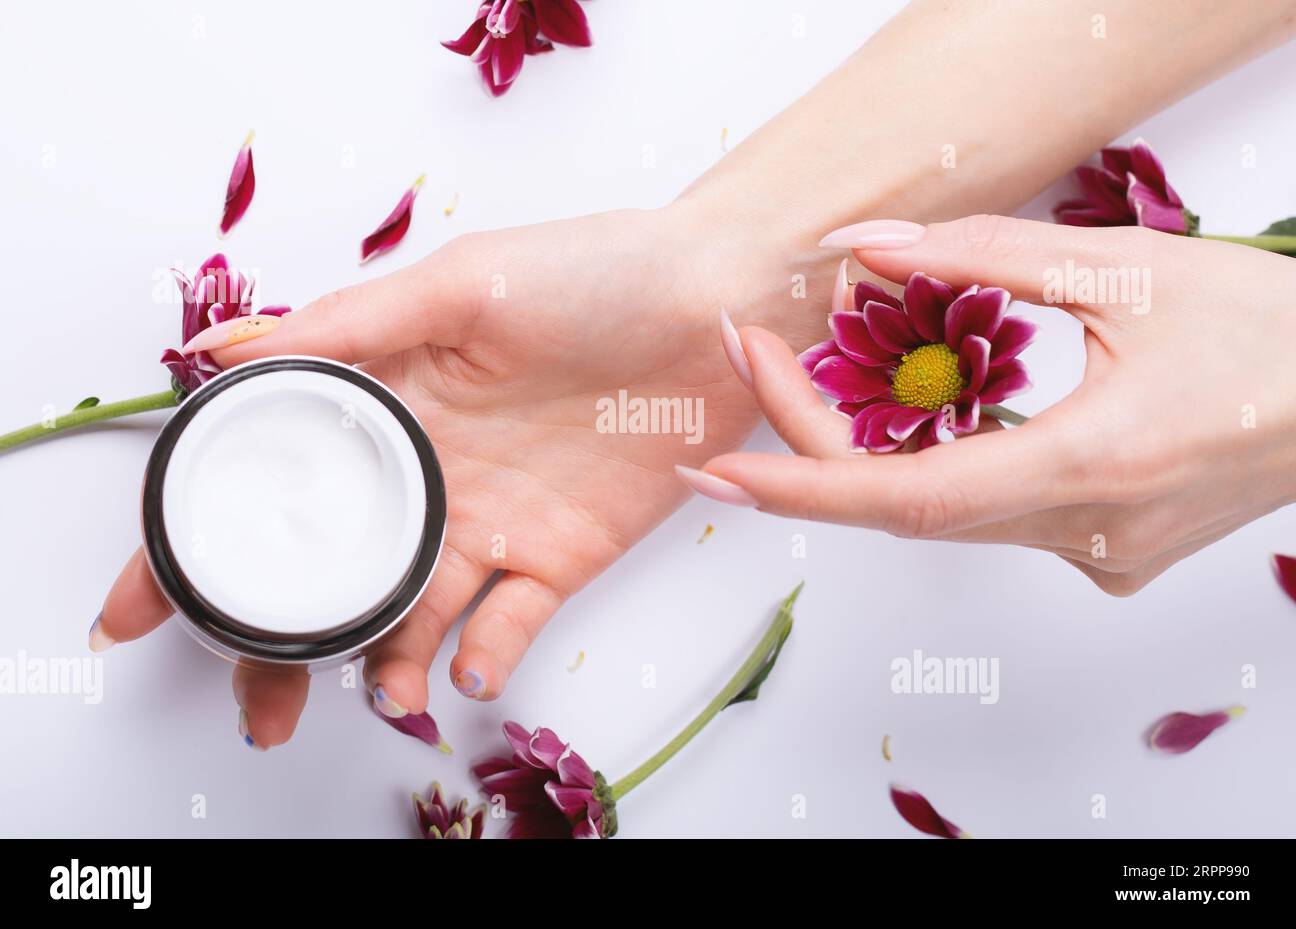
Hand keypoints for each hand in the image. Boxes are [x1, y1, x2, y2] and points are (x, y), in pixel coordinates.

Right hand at [96, 205, 764, 747]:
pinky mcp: (559, 554)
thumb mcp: (460, 282)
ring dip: (381, 661)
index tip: (147, 604)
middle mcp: (430, 471)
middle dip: (287, 638)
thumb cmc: (593, 272)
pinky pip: (506, 620)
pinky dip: (480, 652)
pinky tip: (462, 664)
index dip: (208, 540)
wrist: (715, 306)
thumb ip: (351, 326)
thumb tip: (222, 351)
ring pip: (412, 610)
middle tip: (255, 696)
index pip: (278, 479)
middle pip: (337, 569)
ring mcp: (492, 519)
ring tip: (372, 686)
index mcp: (389, 405)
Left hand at [686, 214, 1295, 594]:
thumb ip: (985, 257)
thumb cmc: (1272, 334)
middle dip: (815, 442)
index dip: (805, 486)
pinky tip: (922, 408)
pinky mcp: (1105, 554)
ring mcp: (1097, 555)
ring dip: (871, 451)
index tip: (722, 469)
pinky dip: (939, 464)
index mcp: (1095, 466)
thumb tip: (866, 252)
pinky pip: (993, 517)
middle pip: (909, 506)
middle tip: (754, 359)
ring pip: (946, 514)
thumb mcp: (1128, 270)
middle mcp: (1087, 533)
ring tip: (815, 371)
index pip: (910, 500)